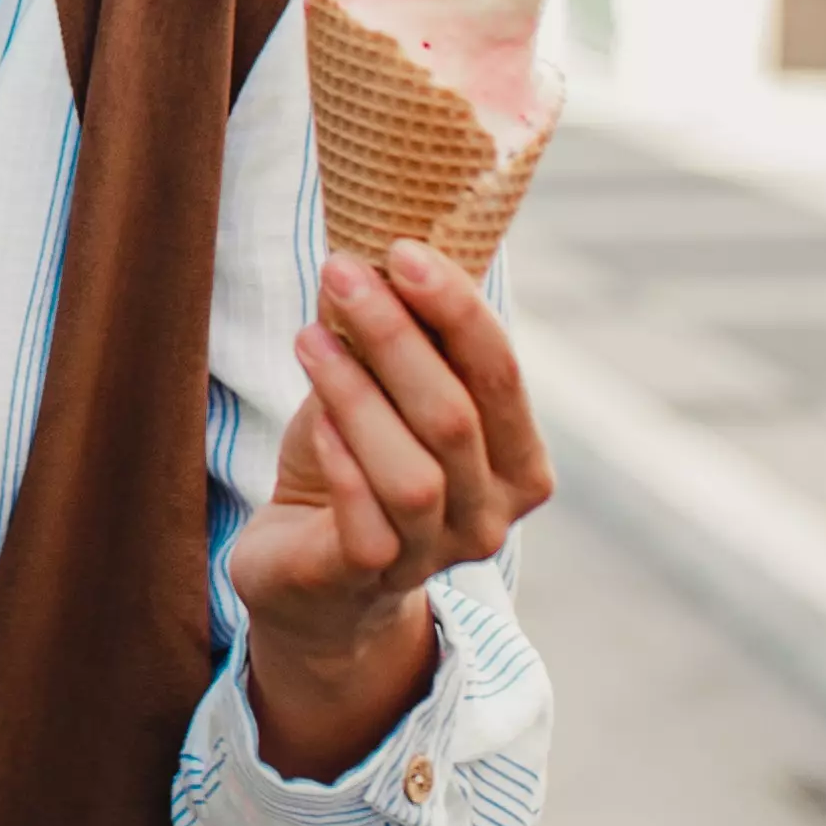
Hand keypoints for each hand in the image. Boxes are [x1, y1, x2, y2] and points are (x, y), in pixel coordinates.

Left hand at [224, 240, 553, 779]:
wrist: (308, 574)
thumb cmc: (356, 463)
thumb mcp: (386, 396)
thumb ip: (403, 342)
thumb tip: (380, 244)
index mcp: (517, 463)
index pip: (502, 374)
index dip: (457, 309)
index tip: (404, 250)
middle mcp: (490, 517)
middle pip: (456, 418)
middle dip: (398, 336)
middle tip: (341, 271)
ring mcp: (433, 557)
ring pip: (413, 473)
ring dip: (358, 392)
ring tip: (310, 335)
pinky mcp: (367, 580)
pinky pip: (367, 523)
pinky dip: (342, 461)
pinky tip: (313, 417)